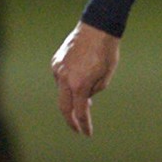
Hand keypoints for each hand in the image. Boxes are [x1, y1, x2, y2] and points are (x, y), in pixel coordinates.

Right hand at [51, 21, 119, 136]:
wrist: (97, 27)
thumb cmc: (106, 52)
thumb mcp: (106, 76)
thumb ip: (93, 91)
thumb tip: (84, 98)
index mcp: (79, 84)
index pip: (79, 112)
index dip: (84, 125)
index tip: (87, 133)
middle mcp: (64, 78)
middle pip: (64, 107)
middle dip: (71, 120)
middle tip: (78, 129)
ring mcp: (57, 69)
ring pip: (62, 91)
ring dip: (71, 99)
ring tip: (84, 103)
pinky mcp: (55, 61)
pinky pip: (60, 78)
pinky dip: (68, 84)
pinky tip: (77, 83)